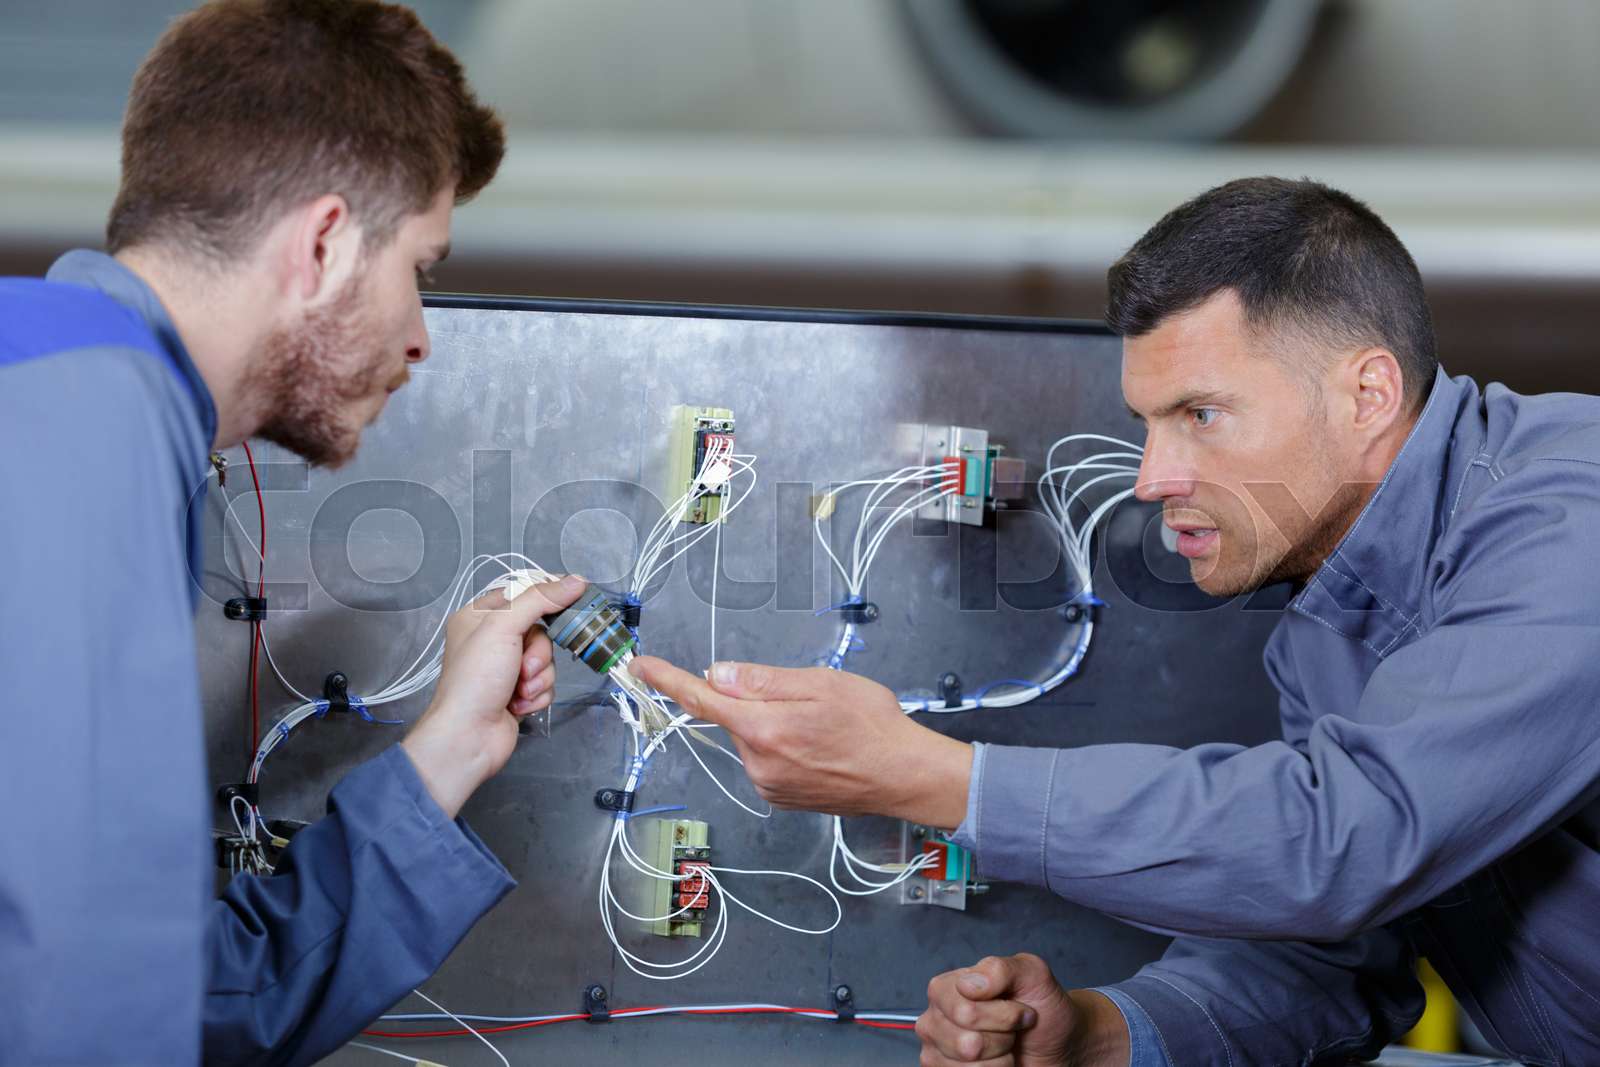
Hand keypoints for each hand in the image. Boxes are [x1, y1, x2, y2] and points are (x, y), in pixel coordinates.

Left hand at [401, 573, 585, 816]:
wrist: (468, 737)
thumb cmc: (476, 678)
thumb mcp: (503, 628)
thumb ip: (540, 600)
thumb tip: (577, 580)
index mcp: (478, 617)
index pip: (522, 594)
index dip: (546, 598)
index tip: (573, 598)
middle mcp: (491, 640)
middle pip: (539, 631)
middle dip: (538, 653)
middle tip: (524, 668)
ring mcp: (505, 669)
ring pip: (545, 660)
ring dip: (539, 677)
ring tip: (519, 691)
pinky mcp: (517, 693)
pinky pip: (545, 684)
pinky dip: (537, 695)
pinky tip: (519, 706)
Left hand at [628, 656, 971, 826]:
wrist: (905, 776)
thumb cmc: (872, 723)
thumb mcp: (821, 683)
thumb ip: (764, 681)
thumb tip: (718, 674)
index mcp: (764, 728)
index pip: (702, 700)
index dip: (668, 680)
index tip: (639, 667)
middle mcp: (757, 762)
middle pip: (736, 718)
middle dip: (759, 703)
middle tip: (809, 700)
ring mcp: (769, 785)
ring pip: (754, 740)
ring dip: (774, 727)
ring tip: (823, 728)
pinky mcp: (782, 799)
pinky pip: (768, 761)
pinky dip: (785, 748)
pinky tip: (821, 748)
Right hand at [918, 953, 1128, 1066]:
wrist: (1059, 1044)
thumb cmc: (1043, 1009)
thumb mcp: (1033, 975)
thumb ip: (1001, 969)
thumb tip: (967, 984)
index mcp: (947, 987)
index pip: (965, 1011)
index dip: (1003, 1015)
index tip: (1020, 1008)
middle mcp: (936, 1017)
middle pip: (967, 1043)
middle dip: (1002, 1038)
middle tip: (1012, 1029)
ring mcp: (938, 1049)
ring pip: (970, 1065)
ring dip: (1000, 1059)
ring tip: (1006, 1045)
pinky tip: (997, 1060)